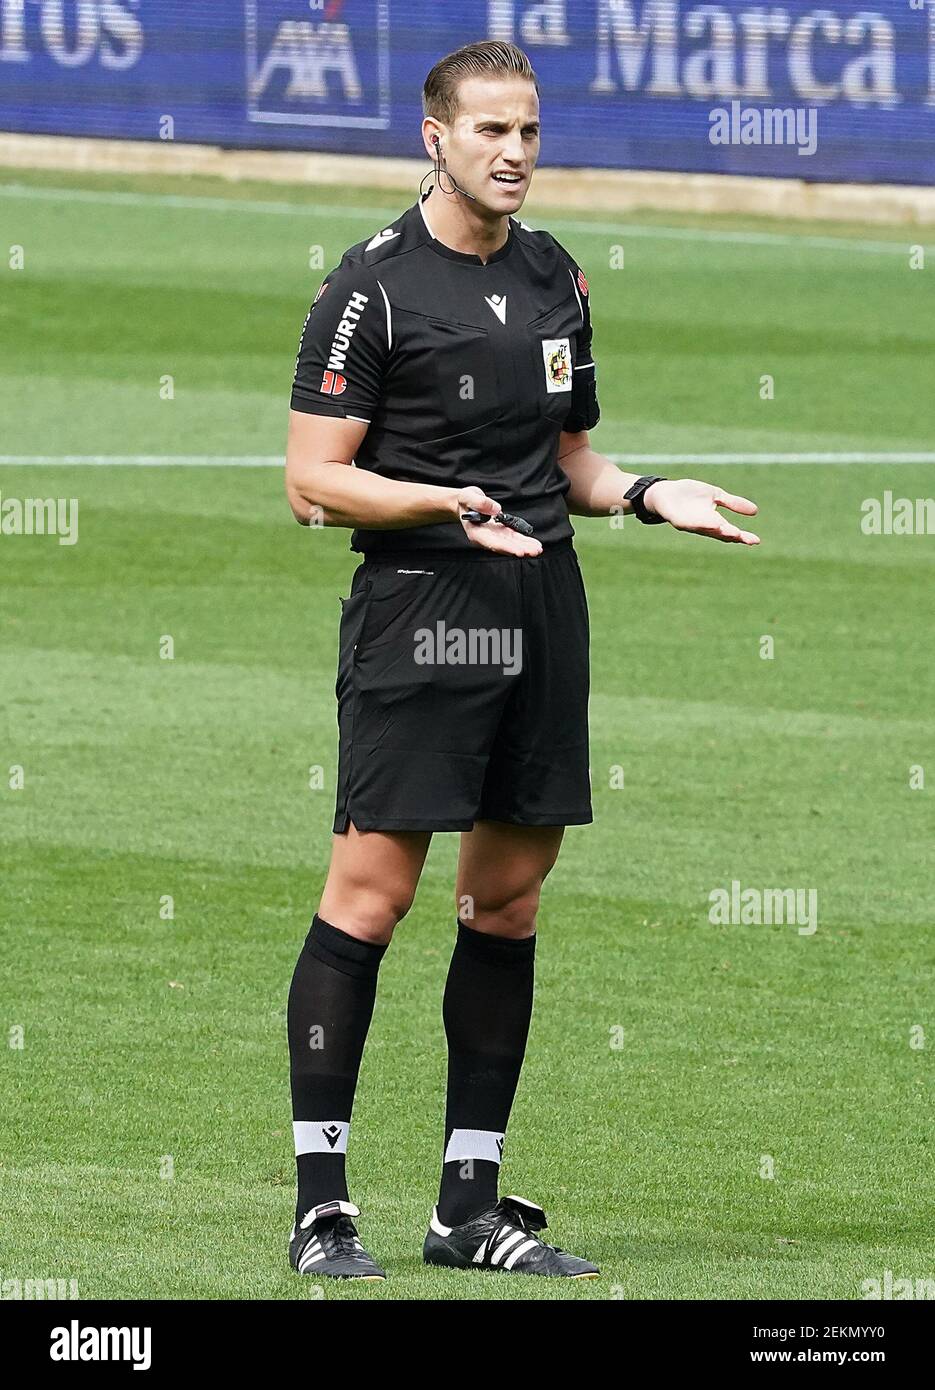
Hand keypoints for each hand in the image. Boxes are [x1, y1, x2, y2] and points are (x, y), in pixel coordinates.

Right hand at [456, 486, 542, 556]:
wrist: (465, 503)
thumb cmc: (465, 501)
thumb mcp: (468, 497)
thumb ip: (480, 502)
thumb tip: (496, 509)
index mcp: (476, 533)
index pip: (492, 543)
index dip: (506, 548)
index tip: (518, 552)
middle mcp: (486, 538)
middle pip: (504, 546)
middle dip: (520, 549)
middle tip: (534, 552)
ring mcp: (495, 536)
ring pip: (511, 544)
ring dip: (525, 547)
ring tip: (537, 550)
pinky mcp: (502, 532)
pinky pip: (514, 538)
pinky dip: (524, 541)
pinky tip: (535, 545)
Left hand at [643, 479, 759, 544]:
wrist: (666, 491)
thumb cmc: (691, 494)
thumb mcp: (716, 496)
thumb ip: (733, 503)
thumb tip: (756, 511)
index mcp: (713, 521)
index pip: (730, 531)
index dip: (743, 537)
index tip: (756, 541)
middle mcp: (703, 526)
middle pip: (720, 534)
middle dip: (733, 536)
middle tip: (747, 540)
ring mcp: (691, 524)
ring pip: (707, 530)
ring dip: (720, 531)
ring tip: (734, 532)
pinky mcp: (678, 520)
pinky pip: (691, 523)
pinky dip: (702, 524)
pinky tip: (713, 523)